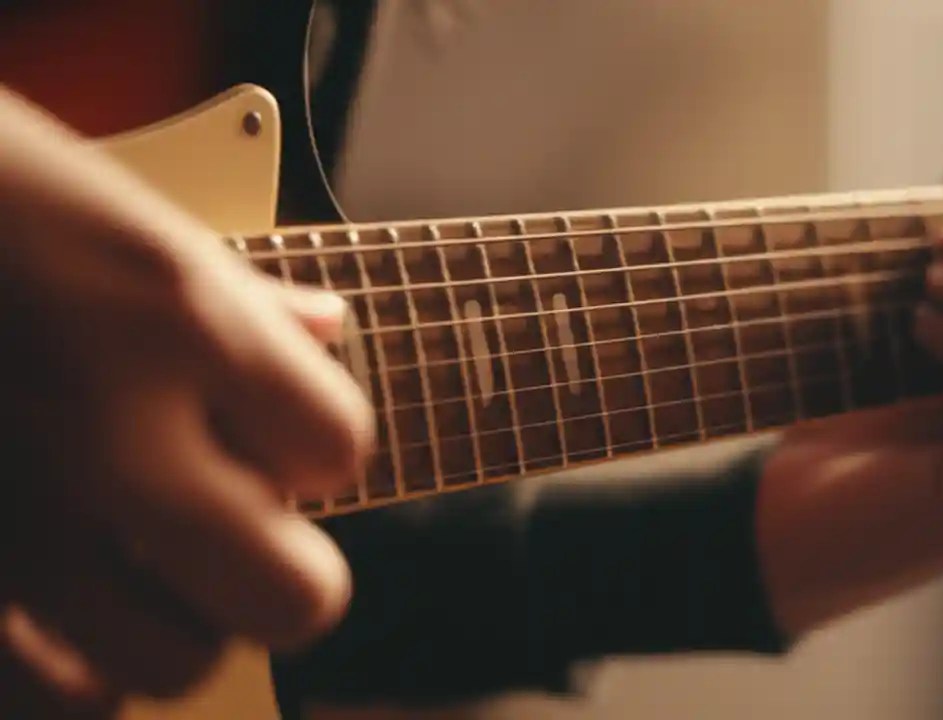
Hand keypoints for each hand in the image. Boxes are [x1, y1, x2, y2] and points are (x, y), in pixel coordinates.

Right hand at [0, 87, 373, 715]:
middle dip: (290, 570)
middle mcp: (104, 434)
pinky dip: (73, 673)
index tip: (278, 425)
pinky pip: (52, 701)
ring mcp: (11, 526)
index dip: (318, 442)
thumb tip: (328, 328)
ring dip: (182, 621)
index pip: (337, 446)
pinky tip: (60, 612)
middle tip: (249, 531)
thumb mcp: (114, 207)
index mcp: (171, 317)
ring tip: (143, 566)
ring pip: (176, 664)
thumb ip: (239, 290)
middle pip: (294, 597)